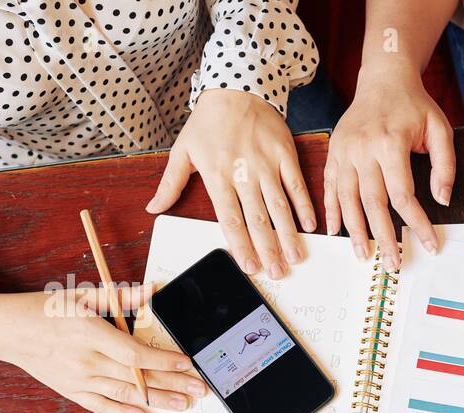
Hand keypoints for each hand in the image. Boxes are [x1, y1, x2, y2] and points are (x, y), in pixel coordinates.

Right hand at [0, 285, 206, 412]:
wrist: (5, 330)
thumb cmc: (42, 309)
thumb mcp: (80, 295)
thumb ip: (119, 296)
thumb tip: (152, 291)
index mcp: (89, 332)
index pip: (135, 354)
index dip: (164, 361)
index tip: (187, 363)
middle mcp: (85, 360)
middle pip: (137, 377)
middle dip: (172, 384)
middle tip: (199, 389)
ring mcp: (78, 379)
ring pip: (124, 394)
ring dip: (158, 400)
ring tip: (184, 404)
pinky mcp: (71, 390)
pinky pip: (101, 406)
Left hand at [147, 90, 315, 279]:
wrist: (237, 87)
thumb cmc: (209, 122)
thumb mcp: (183, 150)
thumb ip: (169, 183)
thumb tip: (153, 208)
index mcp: (217, 176)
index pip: (230, 219)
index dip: (240, 246)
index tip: (249, 267)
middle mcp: (243, 173)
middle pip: (257, 219)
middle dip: (268, 250)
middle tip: (276, 273)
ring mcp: (266, 164)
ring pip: (279, 207)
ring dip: (289, 235)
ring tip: (295, 257)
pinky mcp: (285, 155)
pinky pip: (296, 185)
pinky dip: (304, 206)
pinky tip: (309, 226)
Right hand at [324, 66, 454, 270]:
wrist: (383, 79)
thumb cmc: (414, 106)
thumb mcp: (440, 129)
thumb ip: (445, 166)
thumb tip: (442, 201)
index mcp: (390, 143)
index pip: (403, 195)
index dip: (417, 224)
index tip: (429, 244)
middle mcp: (363, 148)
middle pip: (372, 203)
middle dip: (383, 237)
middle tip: (392, 263)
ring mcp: (344, 150)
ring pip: (347, 199)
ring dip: (355, 231)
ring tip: (364, 255)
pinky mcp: (334, 151)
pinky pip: (329, 186)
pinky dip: (331, 210)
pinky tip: (336, 231)